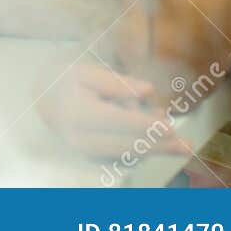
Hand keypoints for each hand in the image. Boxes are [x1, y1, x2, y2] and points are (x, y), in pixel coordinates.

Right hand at [36, 61, 191, 158]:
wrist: (44, 102)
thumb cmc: (67, 82)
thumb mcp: (87, 72)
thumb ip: (116, 82)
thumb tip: (147, 91)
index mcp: (78, 113)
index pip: (117, 121)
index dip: (144, 125)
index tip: (169, 127)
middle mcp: (81, 138)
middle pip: (126, 145)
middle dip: (158, 146)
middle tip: (186, 146)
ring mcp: (87, 152)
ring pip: (127, 154)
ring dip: (155, 149)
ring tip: (181, 145)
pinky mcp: (94, 158)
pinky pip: (123, 156)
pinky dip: (144, 149)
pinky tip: (162, 142)